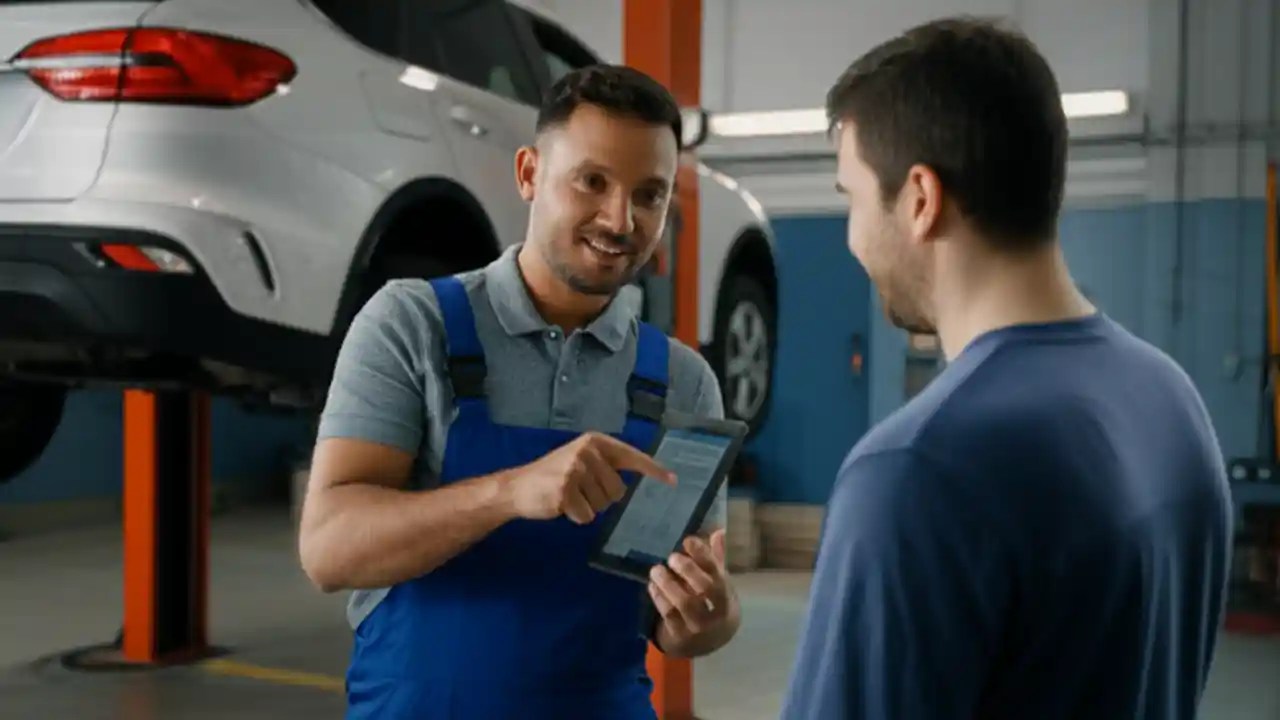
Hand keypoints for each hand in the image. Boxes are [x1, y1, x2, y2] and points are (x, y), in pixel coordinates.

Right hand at [507, 432, 674, 524]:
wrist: (518, 487)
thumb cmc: (554, 475)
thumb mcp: (582, 461)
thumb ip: (607, 465)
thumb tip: (642, 474)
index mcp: (595, 442)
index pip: (631, 456)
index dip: (653, 470)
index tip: (673, 481)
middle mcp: (587, 451)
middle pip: (618, 490)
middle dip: (603, 498)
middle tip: (580, 491)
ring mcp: (575, 470)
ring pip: (604, 505)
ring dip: (588, 507)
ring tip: (569, 496)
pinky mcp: (565, 490)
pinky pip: (587, 516)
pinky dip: (576, 516)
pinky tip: (561, 504)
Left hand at [649, 529, 737, 655]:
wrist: (708, 643)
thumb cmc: (712, 604)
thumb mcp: (718, 584)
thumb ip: (716, 558)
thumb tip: (718, 531)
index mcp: (727, 594)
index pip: (718, 572)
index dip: (703, 555)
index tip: (688, 540)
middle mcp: (717, 612)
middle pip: (704, 588)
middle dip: (687, 569)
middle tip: (672, 557)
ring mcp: (699, 626)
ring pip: (684, 603)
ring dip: (668, 583)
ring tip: (656, 570)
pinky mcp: (681, 636)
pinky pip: (668, 615)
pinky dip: (659, 598)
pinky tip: (652, 586)